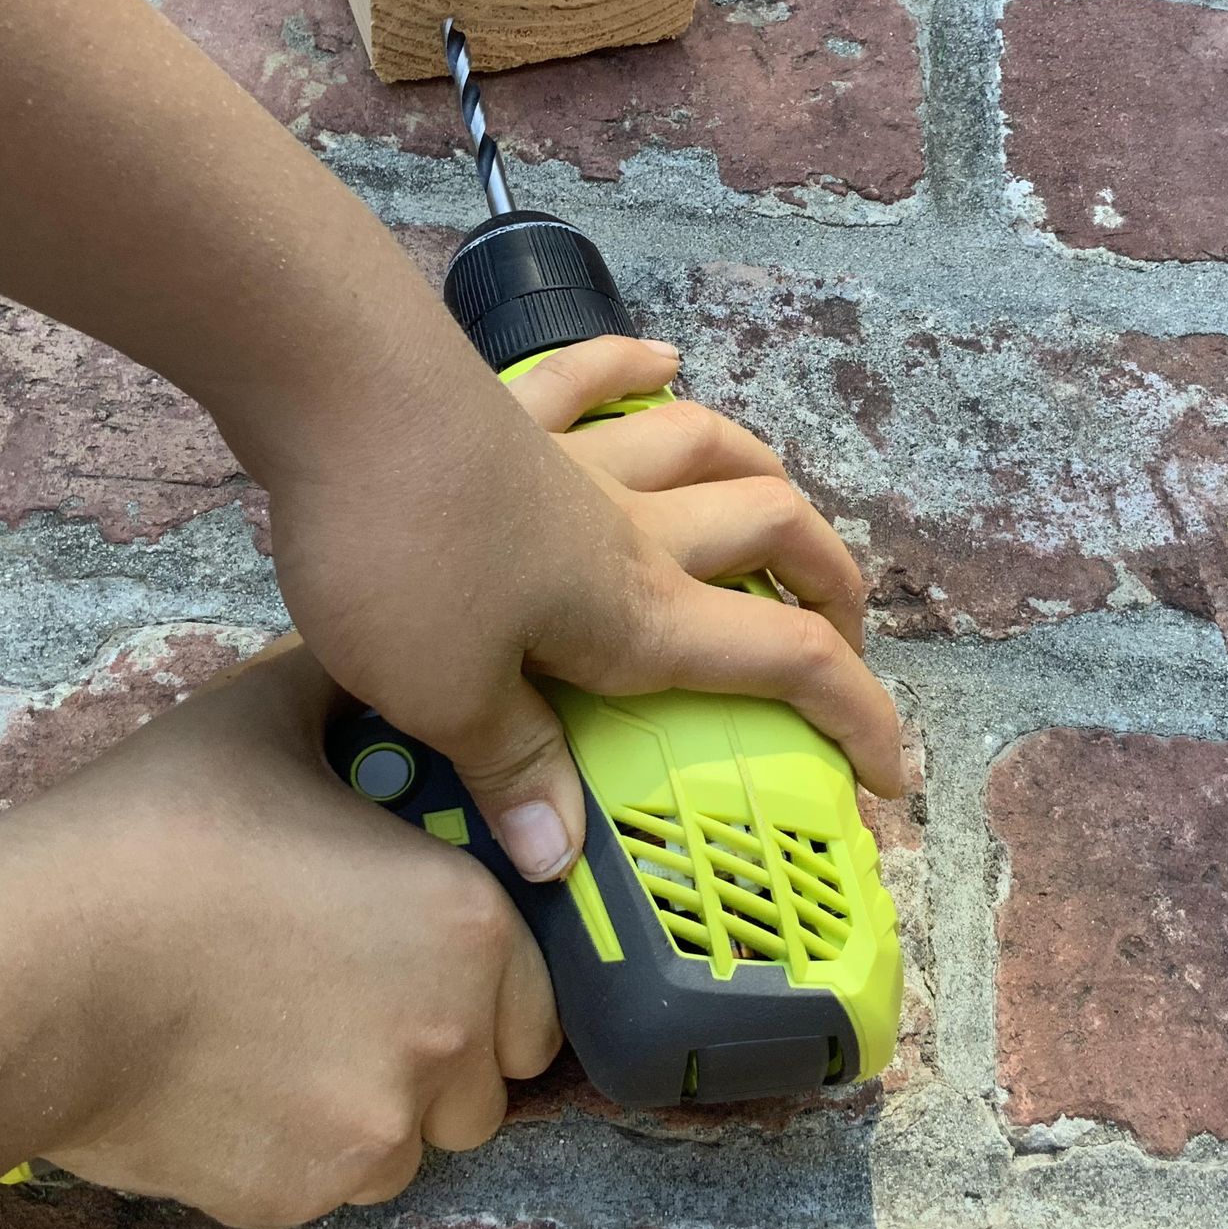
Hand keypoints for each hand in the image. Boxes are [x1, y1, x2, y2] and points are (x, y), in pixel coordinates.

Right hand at [0, 639, 559, 1228]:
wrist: (30, 971)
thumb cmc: (155, 834)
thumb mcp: (268, 714)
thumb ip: (352, 689)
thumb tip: (377, 665)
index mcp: (470, 926)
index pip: (540, 994)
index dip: (489, 975)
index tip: (423, 954)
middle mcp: (448, 1042)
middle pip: (485, 1083)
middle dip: (439, 1050)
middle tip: (351, 999)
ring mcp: (372, 1133)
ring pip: (413, 1143)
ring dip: (373, 1104)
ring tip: (283, 1041)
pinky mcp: (295, 1198)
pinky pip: (329, 1182)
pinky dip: (296, 1146)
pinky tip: (227, 1081)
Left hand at [261, 328, 901, 883]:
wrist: (336, 393)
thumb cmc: (401, 556)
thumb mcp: (446, 696)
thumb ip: (512, 769)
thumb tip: (561, 864)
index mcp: (636, 615)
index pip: (784, 660)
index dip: (858, 715)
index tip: (891, 775)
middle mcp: (630, 531)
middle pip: (772, 534)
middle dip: (829, 583)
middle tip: (841, 633)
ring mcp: (574, 458)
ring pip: (704, 450)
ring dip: (762, 474)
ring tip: (783, 505)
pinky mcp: (506, 409)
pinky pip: (588, 380)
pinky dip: (632, 371)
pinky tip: (659, 364)